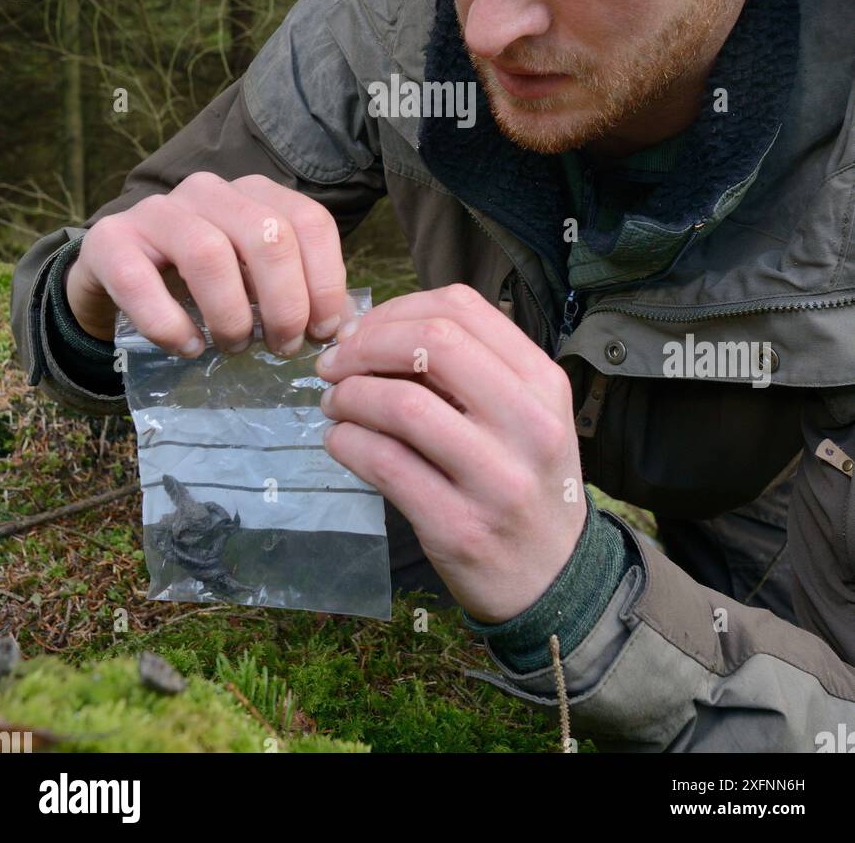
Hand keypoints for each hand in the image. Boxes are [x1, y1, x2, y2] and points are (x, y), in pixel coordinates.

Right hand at [65, 172, 352, 356]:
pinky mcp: (110, 241)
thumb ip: (300, 295)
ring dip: (231, 314)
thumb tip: (346, 330)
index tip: (324, 332)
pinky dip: (170, 324)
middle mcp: (209, 190)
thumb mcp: (256, 281)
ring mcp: (156, 210)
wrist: (117, 277)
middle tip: (282, 347)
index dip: (326, 281)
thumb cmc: (202, 282)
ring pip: (208, 253)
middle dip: (286, 303)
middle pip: (267, 235)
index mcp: (254, 192)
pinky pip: (141, 282)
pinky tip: (188, 347)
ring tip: (235, 346)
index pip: (309, 222)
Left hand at [315, 283, 585, 622]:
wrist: (553, 579)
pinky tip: (341, 441)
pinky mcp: (458, 527)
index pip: (462, 309)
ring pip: (402, 404)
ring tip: (335, 404)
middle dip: (365, 346)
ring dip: (349, 395)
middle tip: (334, 364)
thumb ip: (470, 370)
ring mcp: (497, 479)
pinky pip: (384, 464)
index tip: (364, 332)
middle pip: (432, 344)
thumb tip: (376, 332)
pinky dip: (347, 442)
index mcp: (544, 383)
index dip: (397, 310)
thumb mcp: (526, 415)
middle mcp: (530, 424)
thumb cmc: (526, 481)